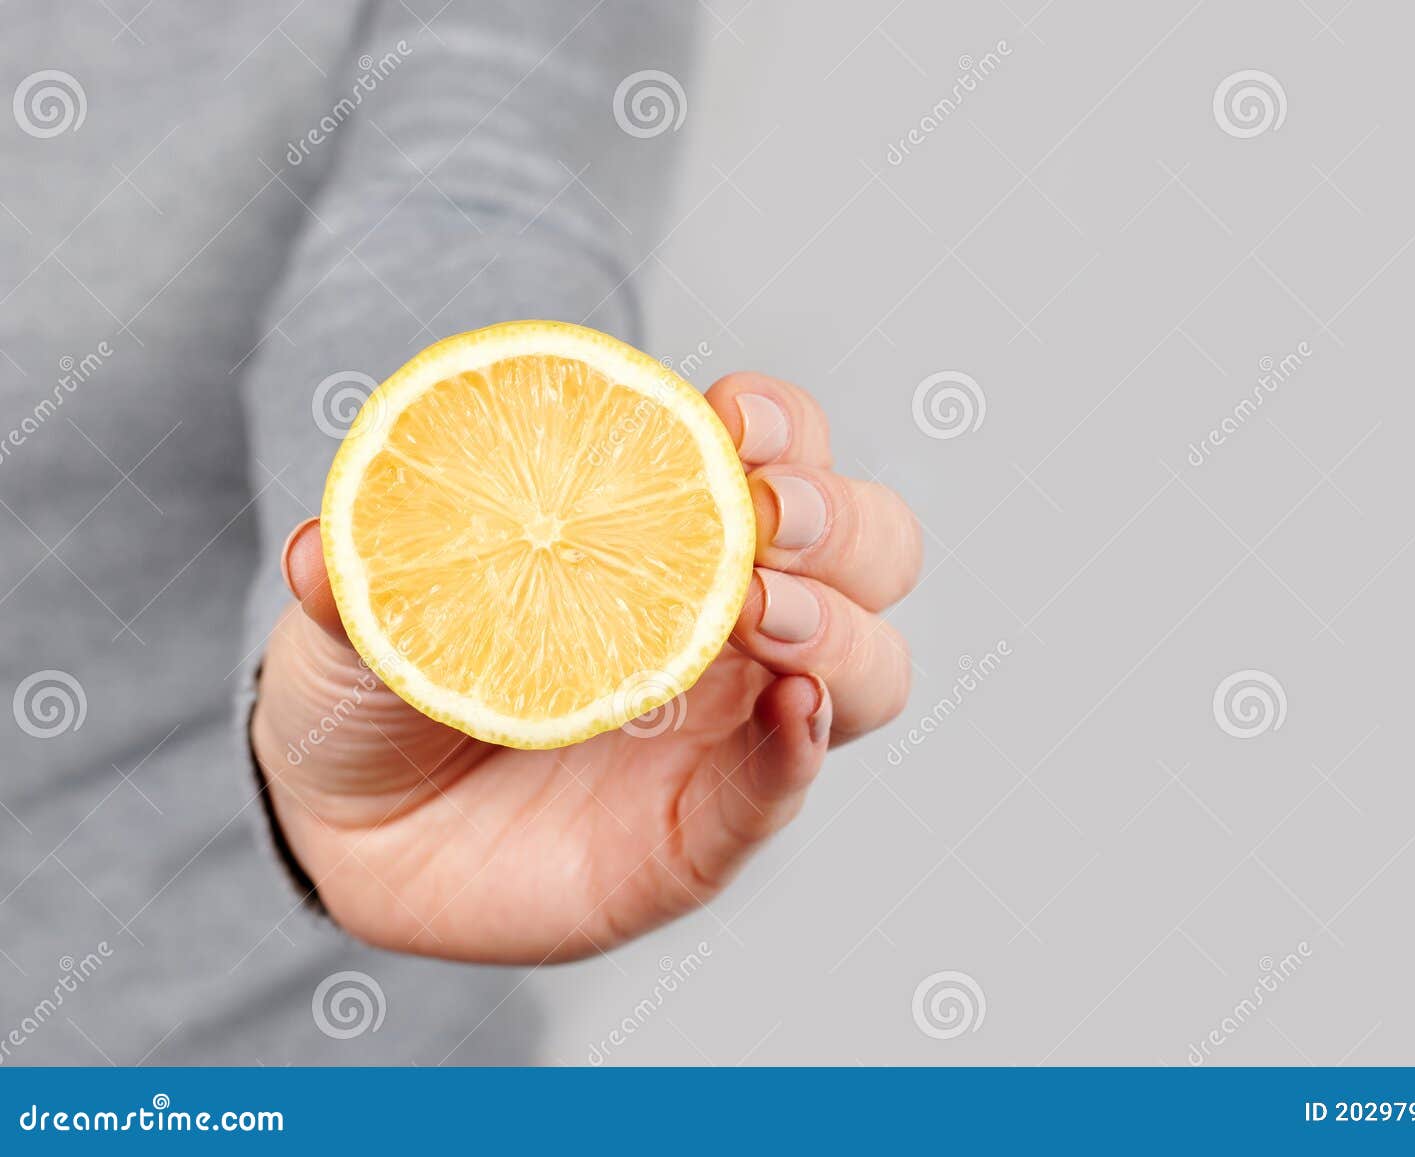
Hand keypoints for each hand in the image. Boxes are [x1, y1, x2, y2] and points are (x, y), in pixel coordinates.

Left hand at [250, 373, 920, 963]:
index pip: (781, 453)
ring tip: (758, 618)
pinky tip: (789, 717)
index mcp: (671, 532)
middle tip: (765, 520)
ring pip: (869, 667)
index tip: (734, 421)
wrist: (357, 824)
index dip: (783, 425)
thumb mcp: (356, 615)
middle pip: (871, 547)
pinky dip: (801, 752)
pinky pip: (785, 791)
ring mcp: (732, 725)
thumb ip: (350, 577)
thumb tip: (319, 545)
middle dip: (841, 520)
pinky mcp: (710, 830)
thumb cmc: (386, 680)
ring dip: (841, 629)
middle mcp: (732, 620)